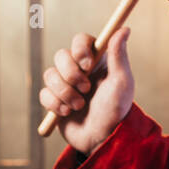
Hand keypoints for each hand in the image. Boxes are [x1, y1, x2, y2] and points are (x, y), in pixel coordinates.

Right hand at [40, 29, 134, 152]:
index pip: (80, 41)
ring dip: (65, 92)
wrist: (103, 140)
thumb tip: (124, 29)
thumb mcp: (122, 83)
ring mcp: (65, 85)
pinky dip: (55, 104)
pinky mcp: (54, 102)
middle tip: (86, 90)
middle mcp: (79, 70)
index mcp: (96, 61)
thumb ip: (119, 55)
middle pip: (61, 55)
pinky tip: (68, 113)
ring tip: (79, 106)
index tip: (87, 64)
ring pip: (50, 75)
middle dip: (71, 74)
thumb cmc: (117, 111)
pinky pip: (44, 94)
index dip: (79, 49)